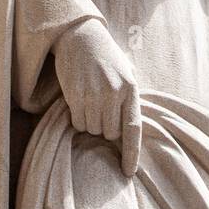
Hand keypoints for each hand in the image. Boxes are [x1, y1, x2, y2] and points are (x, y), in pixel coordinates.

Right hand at [54, 19, 141, 176]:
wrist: (81, 36)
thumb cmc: (106, 57)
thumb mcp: (126, 72)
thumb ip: (129, 98)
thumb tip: (129, 128)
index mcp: (131, 89)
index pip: (133, 128)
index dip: (131, 153)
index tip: (127, 172)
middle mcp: (114, 93)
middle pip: (109, 133)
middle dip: (105, 129)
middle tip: (101, 110)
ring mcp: (94, 94)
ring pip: (92, 129)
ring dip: (90, 123)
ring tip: (90, 102)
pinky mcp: (75, 94)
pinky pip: (77, 121)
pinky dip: (77, 118)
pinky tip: (78, 101)